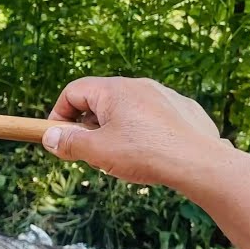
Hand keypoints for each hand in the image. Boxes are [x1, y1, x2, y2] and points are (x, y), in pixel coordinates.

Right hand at [42, 77, 228, 186]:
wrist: (199, 163)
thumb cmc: (145, 154)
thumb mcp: (97, 151)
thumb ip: (69, 142)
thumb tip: (50, 137)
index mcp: (114, 90)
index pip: (73, 91)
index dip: (58, 114)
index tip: (58, 137)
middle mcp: (139, 85)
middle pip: (99, 100)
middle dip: (87, 124)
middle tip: (87, 151)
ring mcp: (164, 95)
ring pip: (126, 108)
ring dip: (114, 128)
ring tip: (119, 155)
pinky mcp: (183, 109)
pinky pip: (152, 116)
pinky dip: (142, 131)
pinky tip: (148, 153)